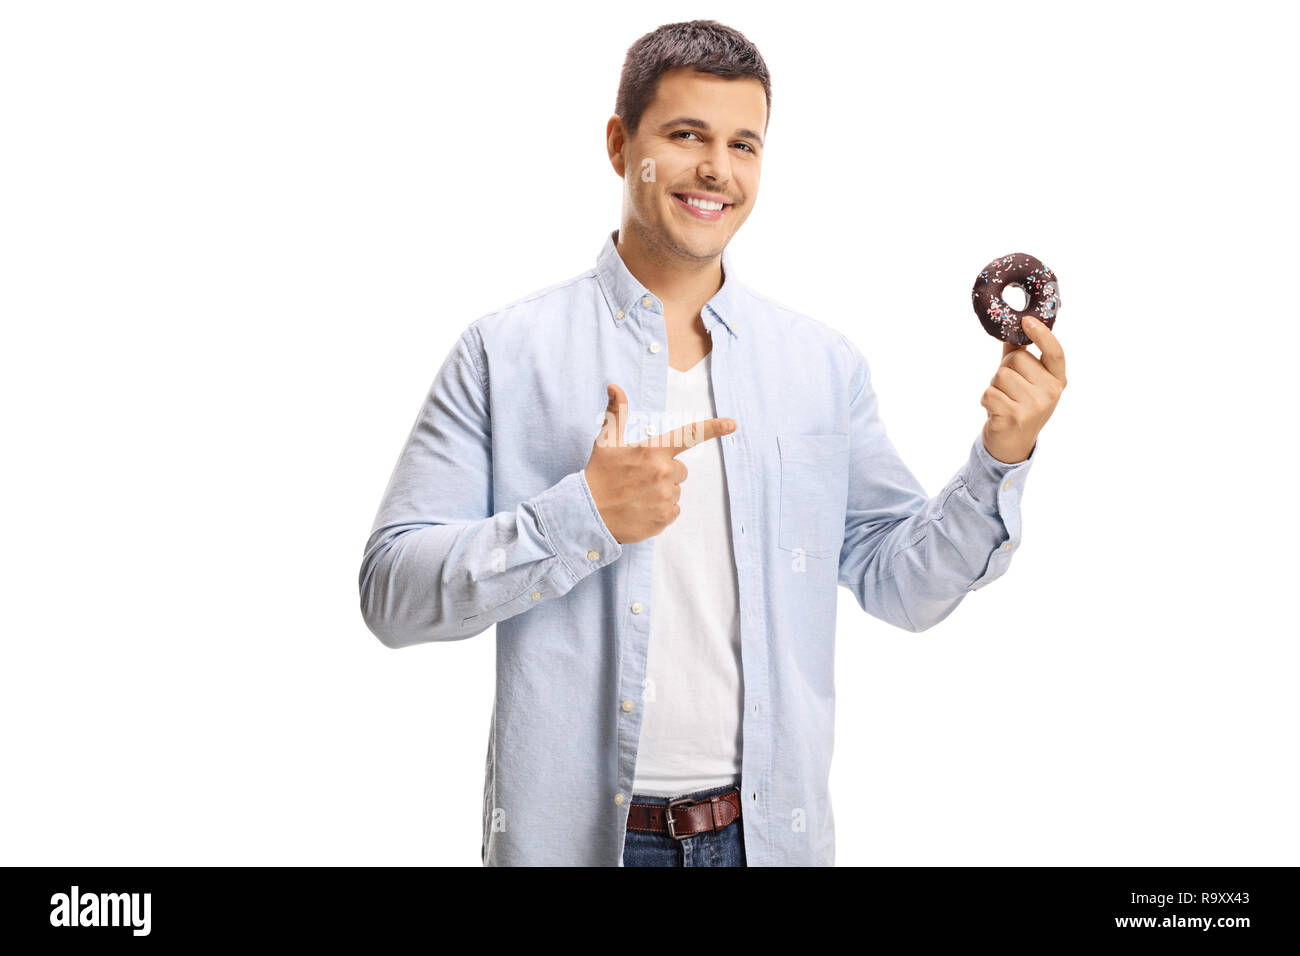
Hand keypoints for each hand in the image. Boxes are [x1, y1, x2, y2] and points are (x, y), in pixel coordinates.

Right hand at [584, 383, 737, 542]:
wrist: (587, 513)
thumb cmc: (599, 475)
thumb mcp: (606, 442)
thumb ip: (616, 414)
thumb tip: (614, 386)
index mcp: (653, 451)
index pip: (689, 435)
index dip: (713, 428)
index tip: (732, 423)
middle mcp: (663, 472)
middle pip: (682, 470)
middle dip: (666, 473)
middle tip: (641, 479)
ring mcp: (665, 496)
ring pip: (677, 491)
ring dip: (663, 492)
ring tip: (638, 495)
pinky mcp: (664, 518)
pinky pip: (674, 510)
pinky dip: (661, 511)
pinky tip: (642, 509)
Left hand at [981, 314, 1066, 463]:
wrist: (1011, 445)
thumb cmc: (1018, 406)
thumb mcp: (1026, 381)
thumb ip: (1020, 356)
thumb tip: (1010, 330)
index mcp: (1057, 380)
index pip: (1055, 352)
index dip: (1042, 334)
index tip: (1027, 320)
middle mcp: (1051, 392)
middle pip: (1017, 359)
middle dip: (1005, 370)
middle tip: (1009, 390)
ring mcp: (1035, 405)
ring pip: (1000, 375)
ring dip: (994, 386)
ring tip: (1003, 401)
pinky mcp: (1015, 416)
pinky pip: (989, 393)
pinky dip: (986, 400)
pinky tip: (996, 411)